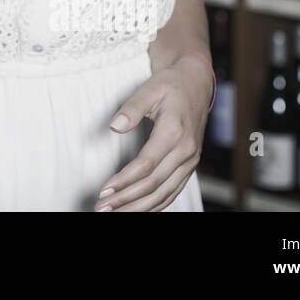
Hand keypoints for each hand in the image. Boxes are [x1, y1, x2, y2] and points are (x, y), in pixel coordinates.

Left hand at [94, 55, 212, 210]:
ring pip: (164, 193)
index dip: (124, 180)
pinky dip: (156, 204)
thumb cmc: (171, 86)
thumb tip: (115, 126)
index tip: (104, 190)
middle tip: (102, 208)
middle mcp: (186, 151)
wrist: (197, 85)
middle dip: (126, 200)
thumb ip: (131, 108)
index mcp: (175, 132)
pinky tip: (139, 210)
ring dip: (139, 207)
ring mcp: (190, 161)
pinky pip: (173, 191)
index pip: (146, 165)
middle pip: (154, 184)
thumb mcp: (149, 89)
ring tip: (115, 214)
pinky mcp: (189, 165)